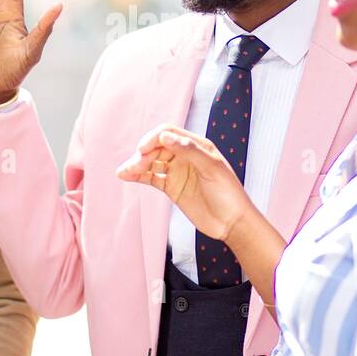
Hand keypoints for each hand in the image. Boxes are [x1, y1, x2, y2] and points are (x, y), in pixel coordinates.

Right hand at [116, 124, 256, 240]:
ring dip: (136, 164)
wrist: (232, 223)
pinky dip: (138, 176)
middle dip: (143, 154)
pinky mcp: (171, 187)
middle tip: (134, 167)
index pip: (168, 133)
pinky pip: (151, 177)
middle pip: (156, 147)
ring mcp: (177, 171)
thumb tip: (164, 136)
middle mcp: (185, 155)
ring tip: (124, 172)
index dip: (153, 138)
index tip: (143, 149)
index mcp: (196, 145)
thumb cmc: (228, 193)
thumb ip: (189, 150)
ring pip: (151, 162)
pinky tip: (126, 176)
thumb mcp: (212, 169)